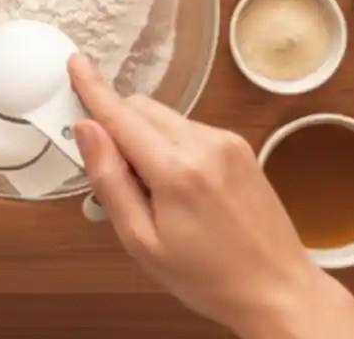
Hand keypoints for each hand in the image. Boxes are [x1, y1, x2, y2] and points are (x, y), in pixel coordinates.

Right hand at [68, 55, 353, 338]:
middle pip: (141, 109)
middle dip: (116, 127)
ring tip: (150, 192)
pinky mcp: (239, 146)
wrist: (278, 289)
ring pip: (165, 118)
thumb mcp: (142, 241)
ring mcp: (227, 142)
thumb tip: (86, 130)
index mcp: (177, 170)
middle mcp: (206, 144)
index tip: (76, 64)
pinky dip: (169, 145)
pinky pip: (188, 130)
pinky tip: (176, 187)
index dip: (92, 88)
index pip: (121, 115)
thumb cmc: (210, 277)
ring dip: (143, 138)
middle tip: (110, 173)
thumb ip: (110, 179)